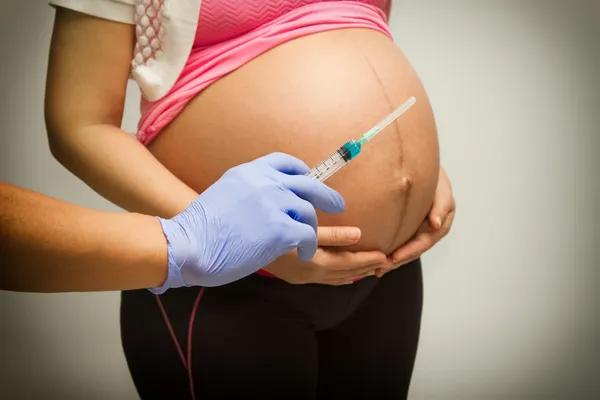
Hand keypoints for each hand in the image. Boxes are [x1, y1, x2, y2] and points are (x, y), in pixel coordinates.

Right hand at [149, 153, 345, 293]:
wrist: (188, 244)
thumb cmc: (200, 228)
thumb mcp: (224, 193)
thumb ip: (248, 190)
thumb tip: (266, 198)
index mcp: (250, 171)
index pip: (285, 162)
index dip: (301, 172)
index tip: (307, 180)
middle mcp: (266, 183)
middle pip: (309, 183)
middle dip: (327, 195)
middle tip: (338, 204)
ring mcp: (275, 204)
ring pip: (309, 211)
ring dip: (312, 228)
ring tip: (306, 243)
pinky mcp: (280, 229)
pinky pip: (308, 234)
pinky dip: (308, 246)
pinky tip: (303, 254)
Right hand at [262, 226, 390, 285]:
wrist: (238, 247)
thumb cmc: (270, 232)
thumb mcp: (302, 231)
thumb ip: (331, 235)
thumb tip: (358, 234)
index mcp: (313, 264)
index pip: (348, 264)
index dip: (367, 260)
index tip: (384, 255)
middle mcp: (310, 275)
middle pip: (345, 274)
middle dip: (366, 268)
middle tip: (385, 263)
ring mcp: (302, 278)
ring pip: (335, 278)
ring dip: (354, 273)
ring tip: (371, 268)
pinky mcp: (296, 276)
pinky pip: (326, 279)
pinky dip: (340, 276)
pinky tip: (345, 274)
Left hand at [376, 166, 454, 276]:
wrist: (424, 166)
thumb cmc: (434, 174)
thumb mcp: (441, 186)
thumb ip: (441, 205)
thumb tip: (436, 224)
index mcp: (443, 219)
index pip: (426, 240)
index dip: (411, 250)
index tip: (395, 257)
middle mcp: (433, 227)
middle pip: (416, 249)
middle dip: (399, 259)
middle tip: (382, 267)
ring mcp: (422, 227)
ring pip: (408, 248)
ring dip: (394, 260)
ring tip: (377, 269)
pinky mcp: (412, 225)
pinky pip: (402, 240)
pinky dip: (391, 250)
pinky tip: (377, 258)